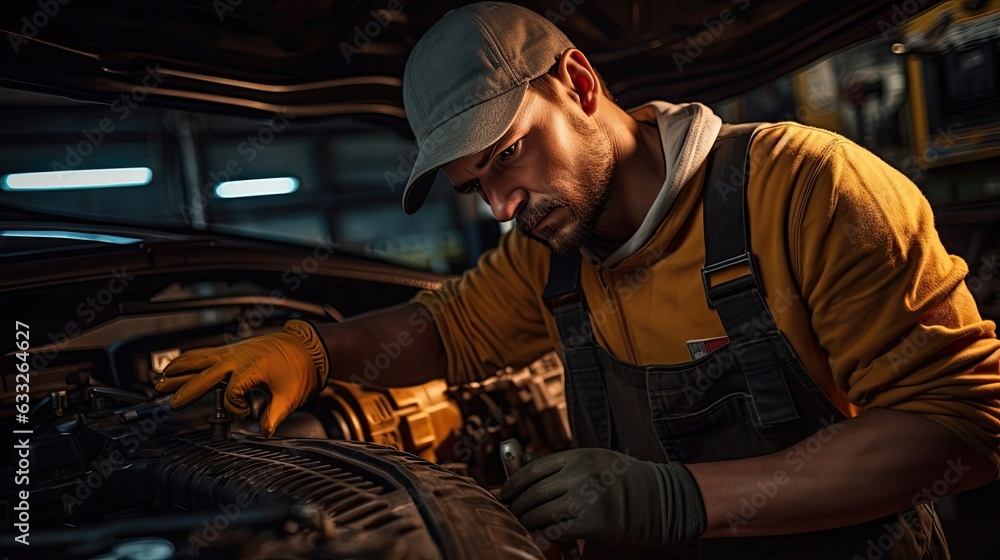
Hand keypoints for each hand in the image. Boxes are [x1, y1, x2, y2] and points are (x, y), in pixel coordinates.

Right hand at [155, 320, 328, 436]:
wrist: (307, 346)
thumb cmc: (300, 368)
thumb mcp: (291, 395)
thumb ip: (275, 416)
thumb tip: (265, 432)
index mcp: (252, 368)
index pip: (232, 394)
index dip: (236, 408)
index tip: (246, 413)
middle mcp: (238, 357)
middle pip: (206, 375)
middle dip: (188, 389)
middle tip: (172, 402)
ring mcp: (233, 351)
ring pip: (200, 361)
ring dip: (179, 370)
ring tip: (160, 380)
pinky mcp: (232, 349)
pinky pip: (204, 352)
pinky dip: (188, 359)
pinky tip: (176, 365)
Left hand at [498, 448, 705, 548]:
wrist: (665, 501)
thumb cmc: (630, 485)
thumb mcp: (598, 465)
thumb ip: (566, 470)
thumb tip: (528, 474)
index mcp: (580, 456)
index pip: (533, 468)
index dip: (513, 483)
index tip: (504, 494)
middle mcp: (581, 472)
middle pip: (533, 491)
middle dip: (516, 506)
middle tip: (509, 515)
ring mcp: (588, 496)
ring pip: (540, 512)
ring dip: (527, 523)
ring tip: (522, 528)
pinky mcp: (594, 521)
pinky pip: (556, 530)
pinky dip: (544, 537)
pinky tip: (539, 540)